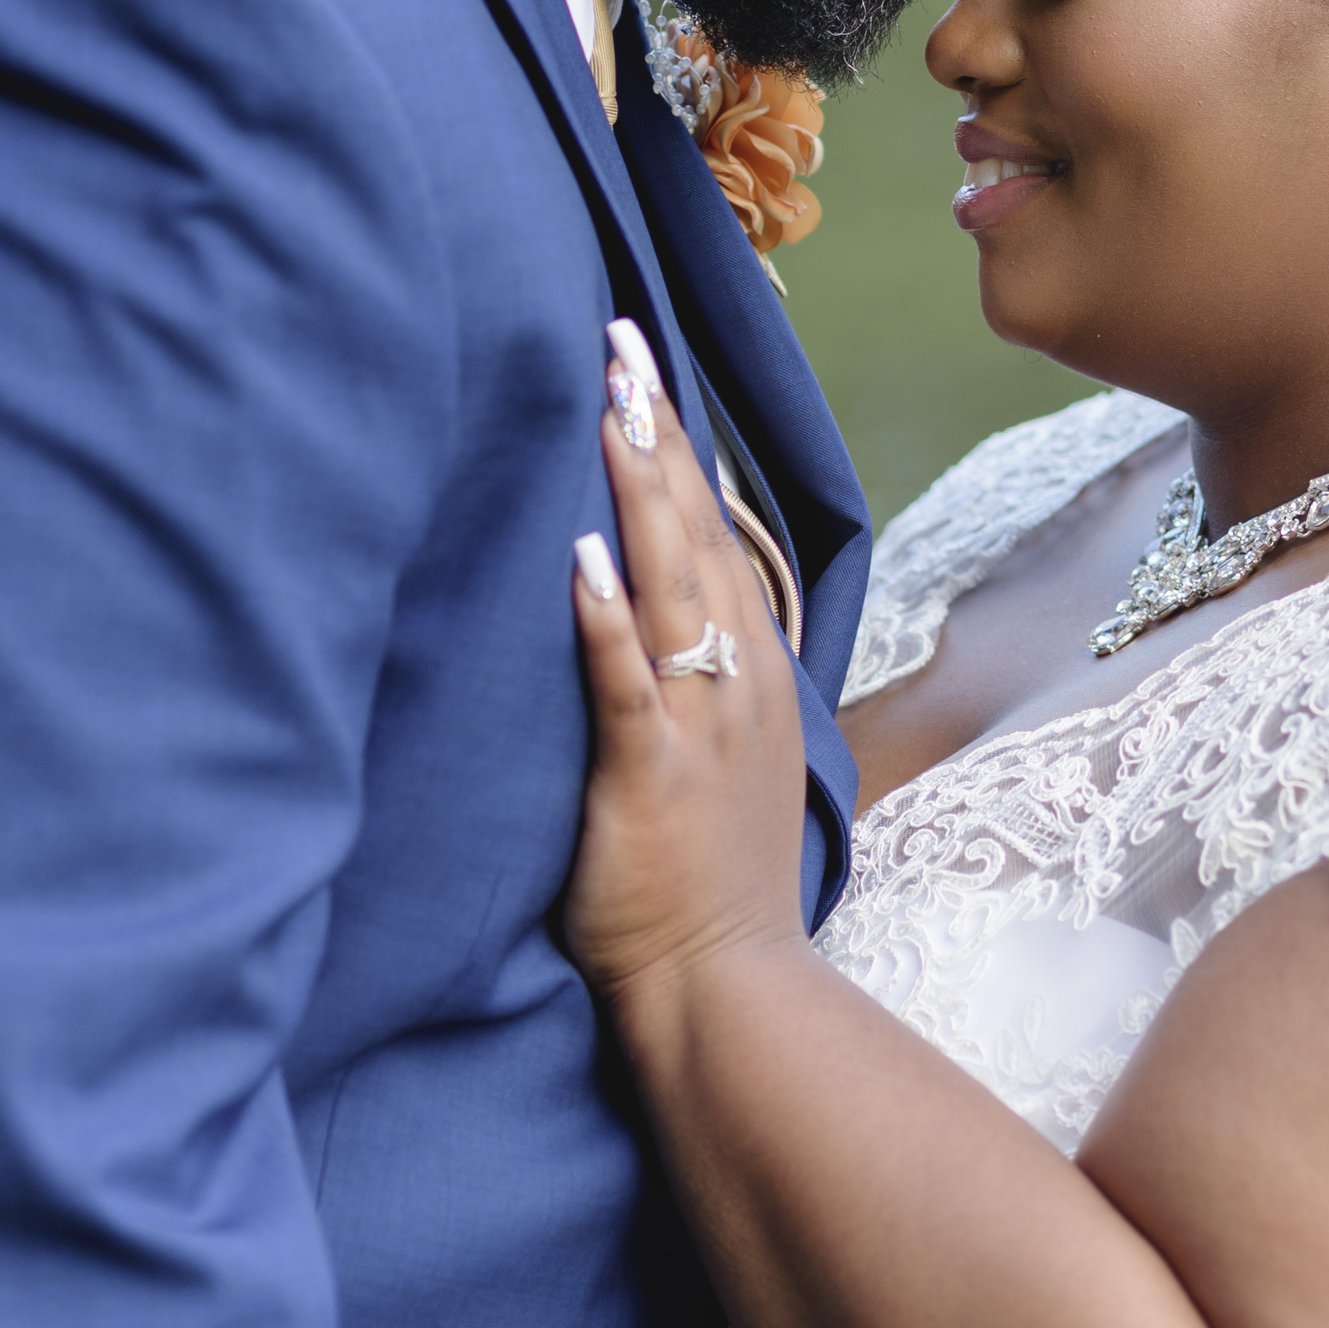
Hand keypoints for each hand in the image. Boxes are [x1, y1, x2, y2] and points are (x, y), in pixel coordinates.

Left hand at [566, 321, 810, 1013]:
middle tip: (619, 338)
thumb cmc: (708, 884)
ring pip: (672, 581)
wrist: (729, 989)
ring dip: (640, 488)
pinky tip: (580, 556)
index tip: (643, 366)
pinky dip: (606, 617)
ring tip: (611, 402)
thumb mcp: (721, 761)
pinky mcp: (648, 776)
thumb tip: (641, 605)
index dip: (679, 445)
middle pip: (696, 530)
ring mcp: (697, 724)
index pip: (714, 532)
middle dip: (656, 430)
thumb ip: (692, 680)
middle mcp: (733, 681)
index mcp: (748, 671)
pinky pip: (627, 682)